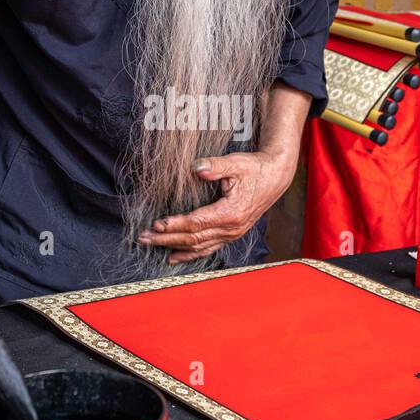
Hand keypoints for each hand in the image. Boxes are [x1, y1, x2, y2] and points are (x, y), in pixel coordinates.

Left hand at [137, 149, 296, 265]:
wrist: (275, 177)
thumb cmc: (255, 168)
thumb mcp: (236, 162)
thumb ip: (215, 166)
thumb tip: (196, 168)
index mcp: (231, 213)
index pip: (196, 223)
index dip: (175, 225)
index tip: (156, 224)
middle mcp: (231, 228)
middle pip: (193, 238)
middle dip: (166, 238)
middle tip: (144, 237)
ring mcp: (232, 234)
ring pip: (198, 246)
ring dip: (173, 247)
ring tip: (152, 245)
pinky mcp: (231, 234)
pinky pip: (208, 248)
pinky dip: (189, 254)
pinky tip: (173, 257)